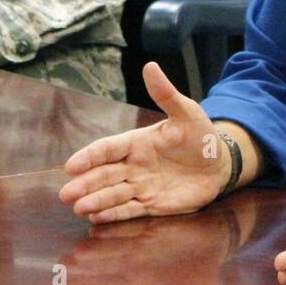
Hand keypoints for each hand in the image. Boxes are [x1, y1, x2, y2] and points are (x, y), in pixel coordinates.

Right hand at [58, 62, 227, 222]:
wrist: (219, 164)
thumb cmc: (200, 136)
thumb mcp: (186, 112)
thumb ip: (165, 94)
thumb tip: (149, 66)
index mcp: (136, 142)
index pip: (107, 149)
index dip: (89, 157)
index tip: (71, 166)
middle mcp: (134, 165)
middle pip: (104, 175)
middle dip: (85, 184)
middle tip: (66, 194)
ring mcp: (142, 185)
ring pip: (113, 194)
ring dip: (95, 201)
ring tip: (78, 208)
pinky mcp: (153, 205)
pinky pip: (130, 210)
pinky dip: (114, 215)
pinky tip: (97, 218)